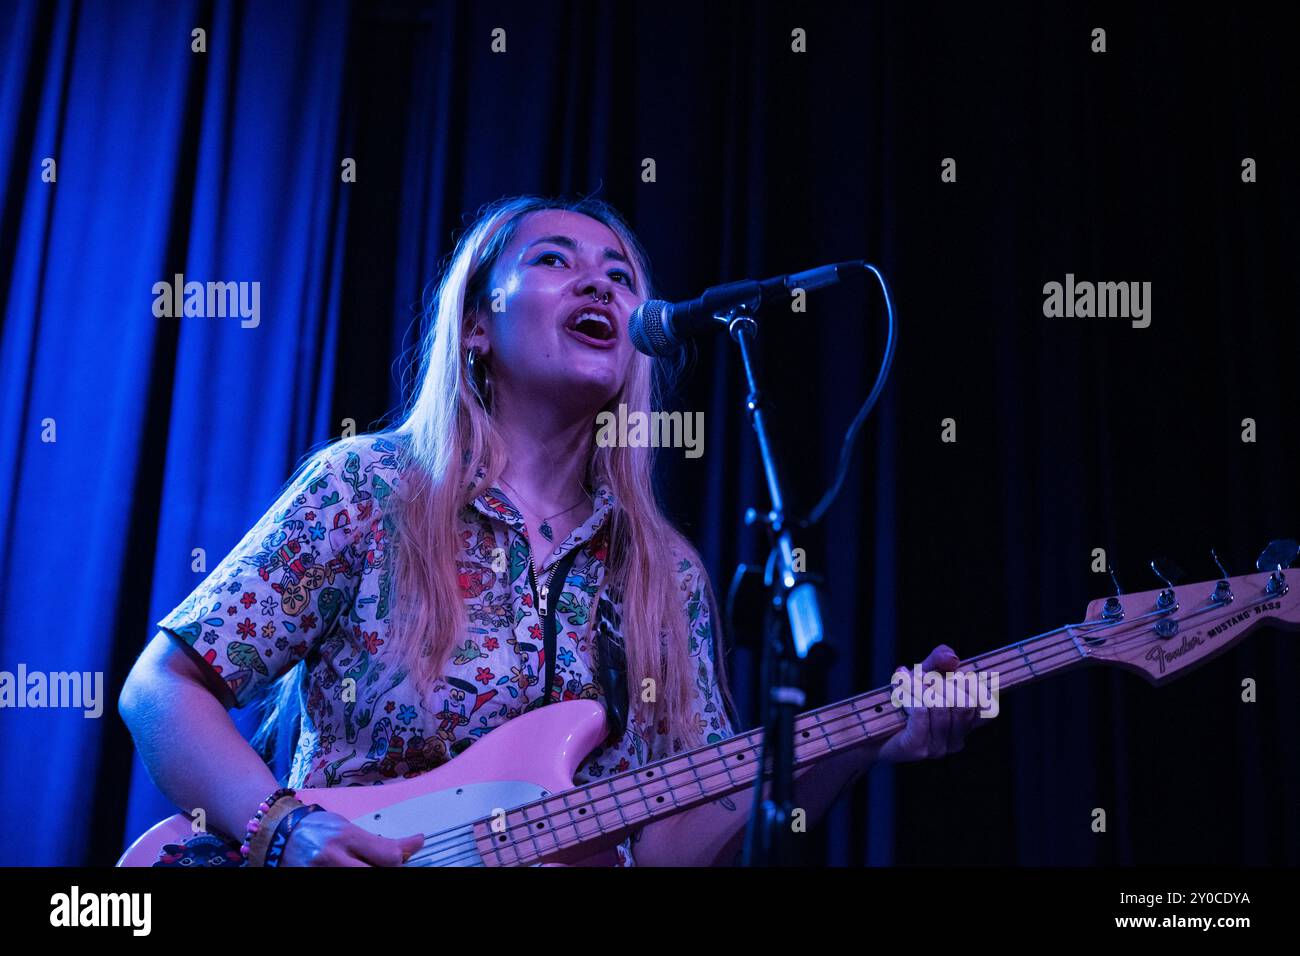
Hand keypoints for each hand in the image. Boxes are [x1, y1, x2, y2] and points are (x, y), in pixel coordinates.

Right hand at [279, 810, 424, 866]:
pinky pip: (341, 884)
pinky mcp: (312, 880)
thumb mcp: (347, 826)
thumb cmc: (315, 826)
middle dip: (389, 868)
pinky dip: (354, 876)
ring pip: (360, 879)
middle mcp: (334, 858)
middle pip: (376, 873)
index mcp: (345, 837)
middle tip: (392, 862)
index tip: (416, 844)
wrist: (278, 833)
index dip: (406, 853)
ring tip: (369, 863)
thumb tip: (408, 846)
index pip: (387, 855)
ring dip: (371, 871)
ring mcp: (322, 873)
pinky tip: (356, 868)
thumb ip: (375, 840)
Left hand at [877, 644, 988, 762]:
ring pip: (940, 706)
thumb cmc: (903, 699)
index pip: (987, 706)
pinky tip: (900, 690)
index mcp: (965, 725)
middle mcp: (957, 740)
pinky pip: (921, 712)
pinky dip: (910, 694)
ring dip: (919, 686)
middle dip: (942, 683)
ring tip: (904, 679)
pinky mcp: (917, 749)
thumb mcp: (924, 673)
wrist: (871, 727)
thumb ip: (940, 660)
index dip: (977, 686)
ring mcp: (939, 748)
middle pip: (964, 703)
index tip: (956, 673)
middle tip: (922, 676)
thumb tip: (954, 659)